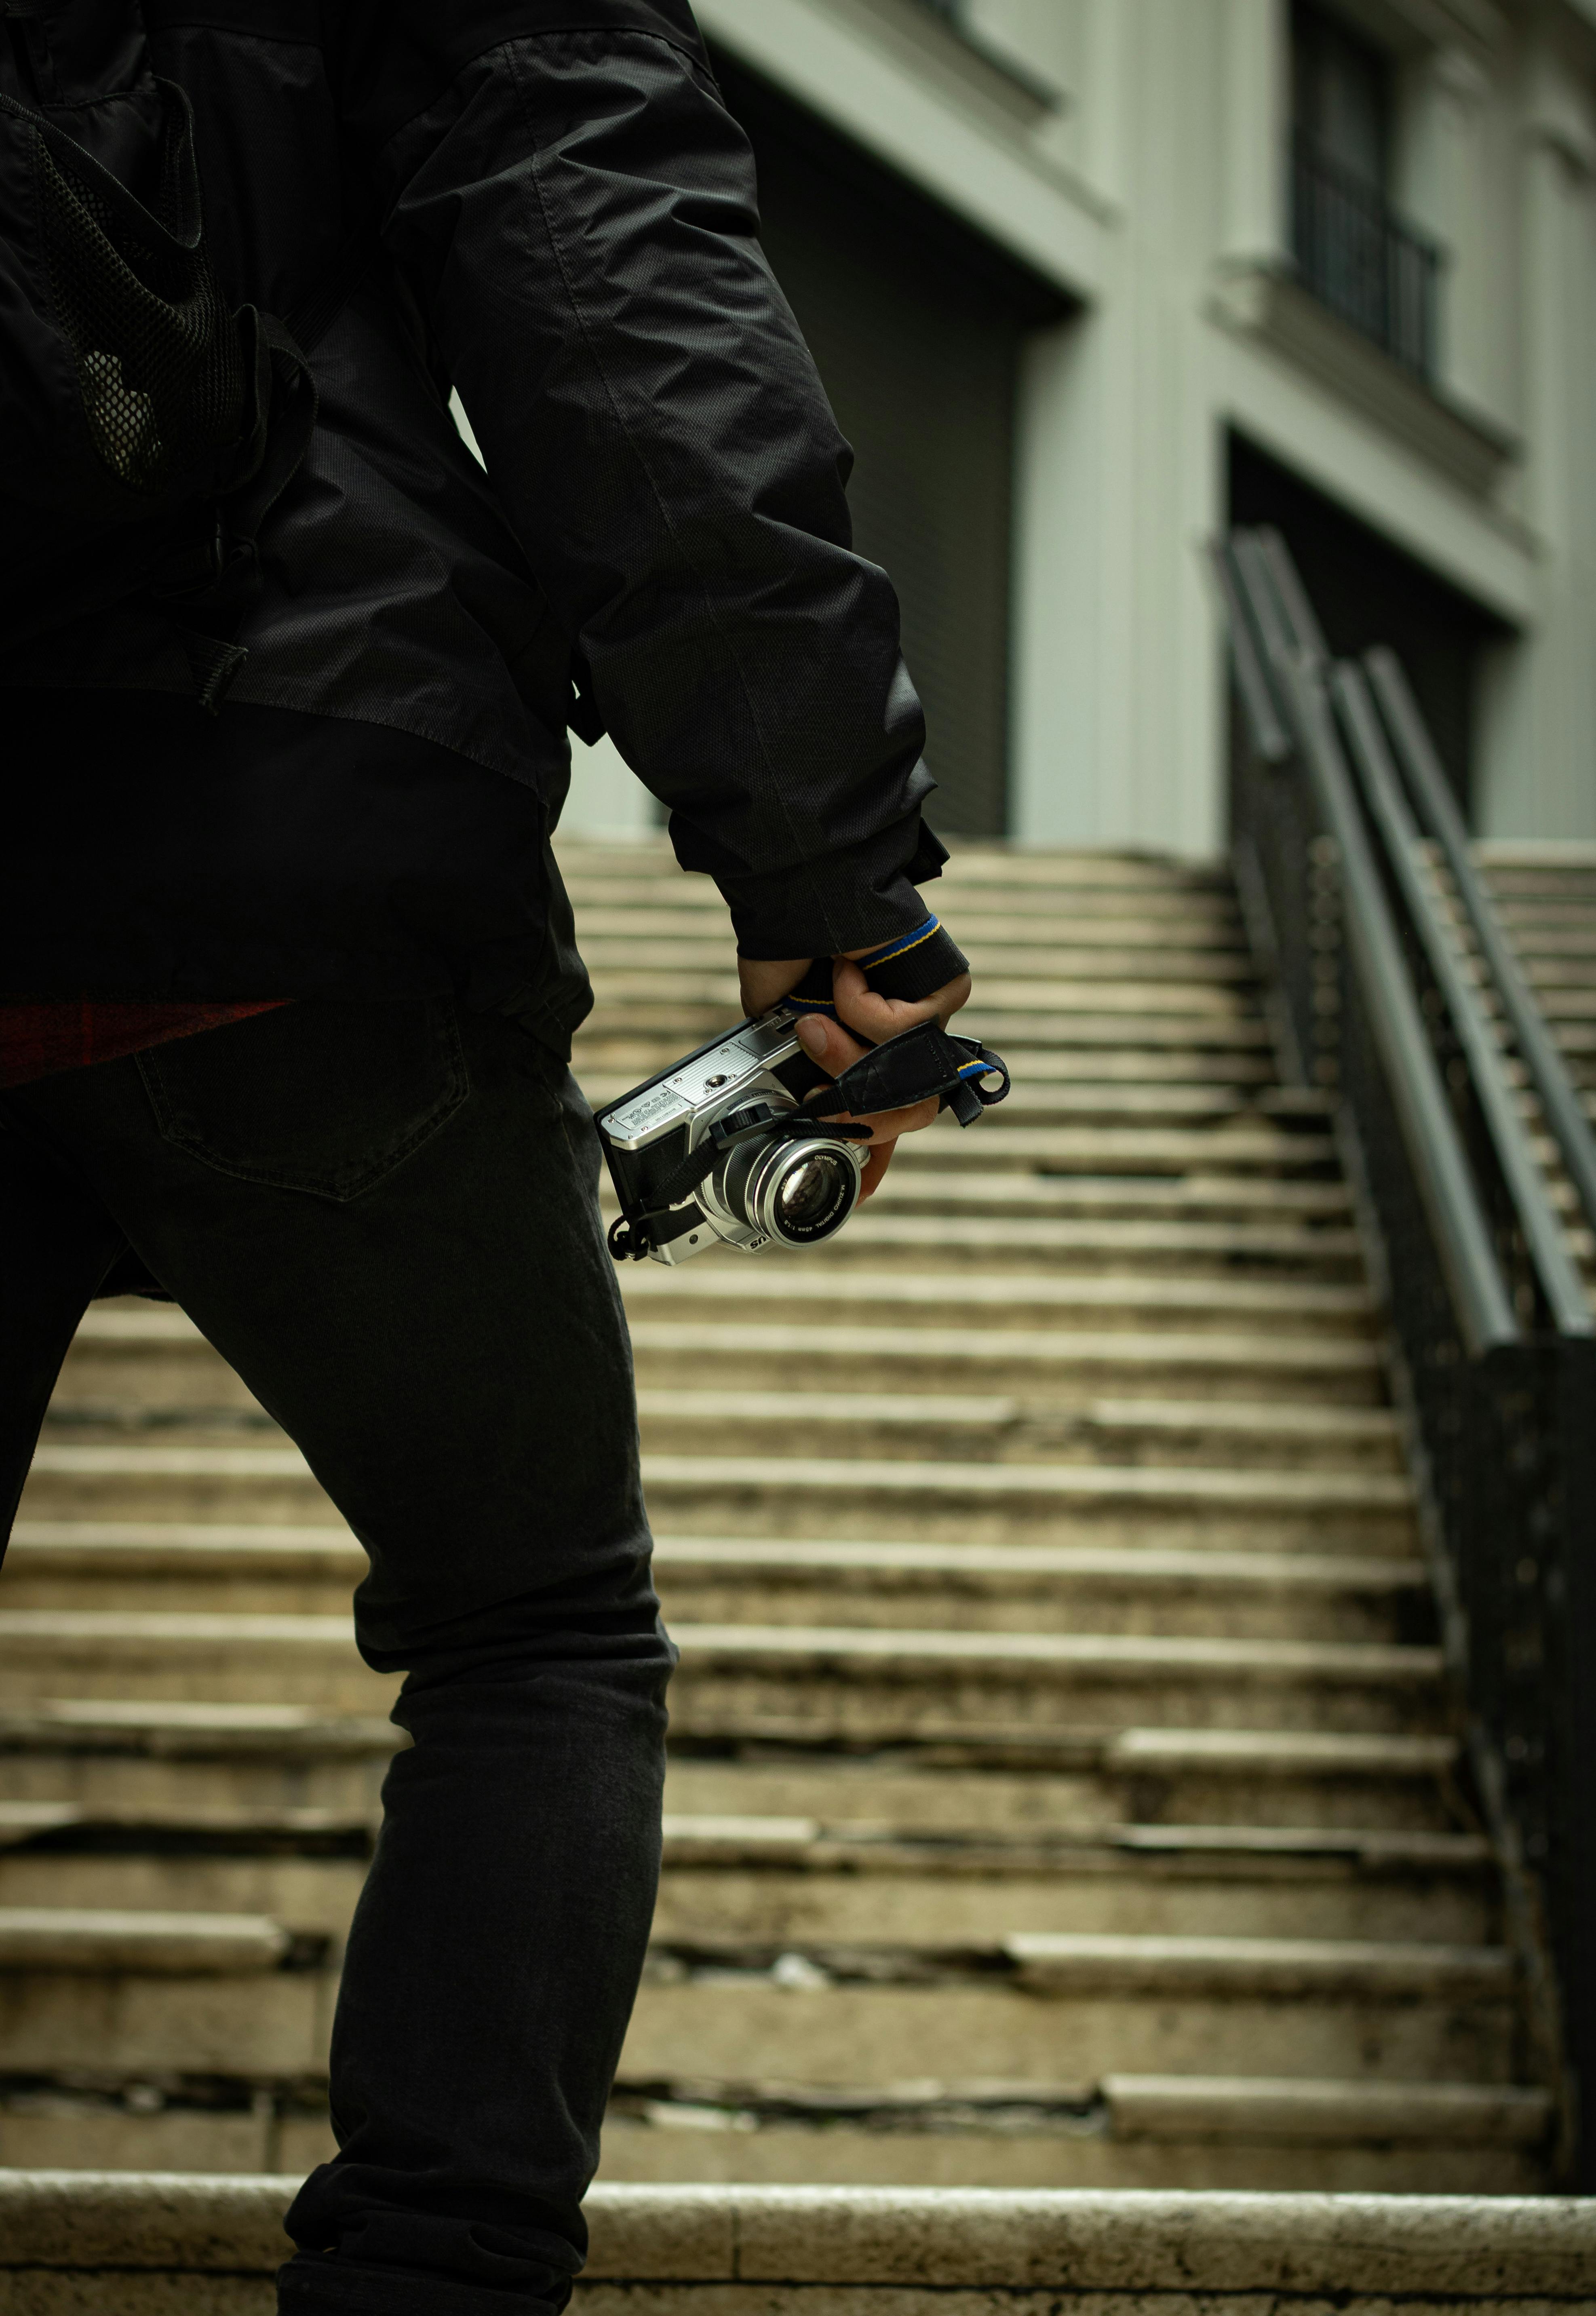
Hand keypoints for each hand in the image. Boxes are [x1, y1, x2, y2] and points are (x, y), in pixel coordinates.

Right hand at [737, 945, 972, 1200]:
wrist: (801, 893)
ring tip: (815, 1021)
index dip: (873, 1162)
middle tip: (818, 1092)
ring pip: (909, 1076)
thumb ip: (786, 1067)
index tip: (855, 1193)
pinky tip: (844, 968)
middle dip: (859, 1109)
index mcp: (869, 1054)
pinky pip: (905, 1026)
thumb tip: (782, 1106)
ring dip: (848, 1057)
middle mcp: (905, 1043)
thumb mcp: (774, 1027)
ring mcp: (929, 1018)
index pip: (885, 1121)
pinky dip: (860, 1003)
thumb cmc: (790, 947)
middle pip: (912, 1113)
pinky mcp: (945, 988)